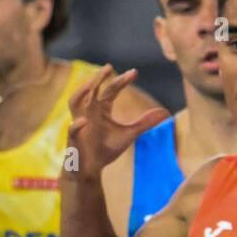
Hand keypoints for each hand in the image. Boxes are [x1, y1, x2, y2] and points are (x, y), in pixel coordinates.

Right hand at [65, 64, 166, 179]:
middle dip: (99, 78)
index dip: (122, 81)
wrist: (92, 168)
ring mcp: (79, 121)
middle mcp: (89, 110)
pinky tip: (84, 121)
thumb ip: (144, 122)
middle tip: (109, 67)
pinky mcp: (73, 137)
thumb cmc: (107, 148)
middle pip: (93, 89)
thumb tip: (164, 112)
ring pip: (75, 101)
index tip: (134, 72)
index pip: (111, 89)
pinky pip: (72, 129)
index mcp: (102, 107)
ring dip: (81, 92)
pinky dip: (77, 124)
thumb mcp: (130, 134)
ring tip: (91, 85)